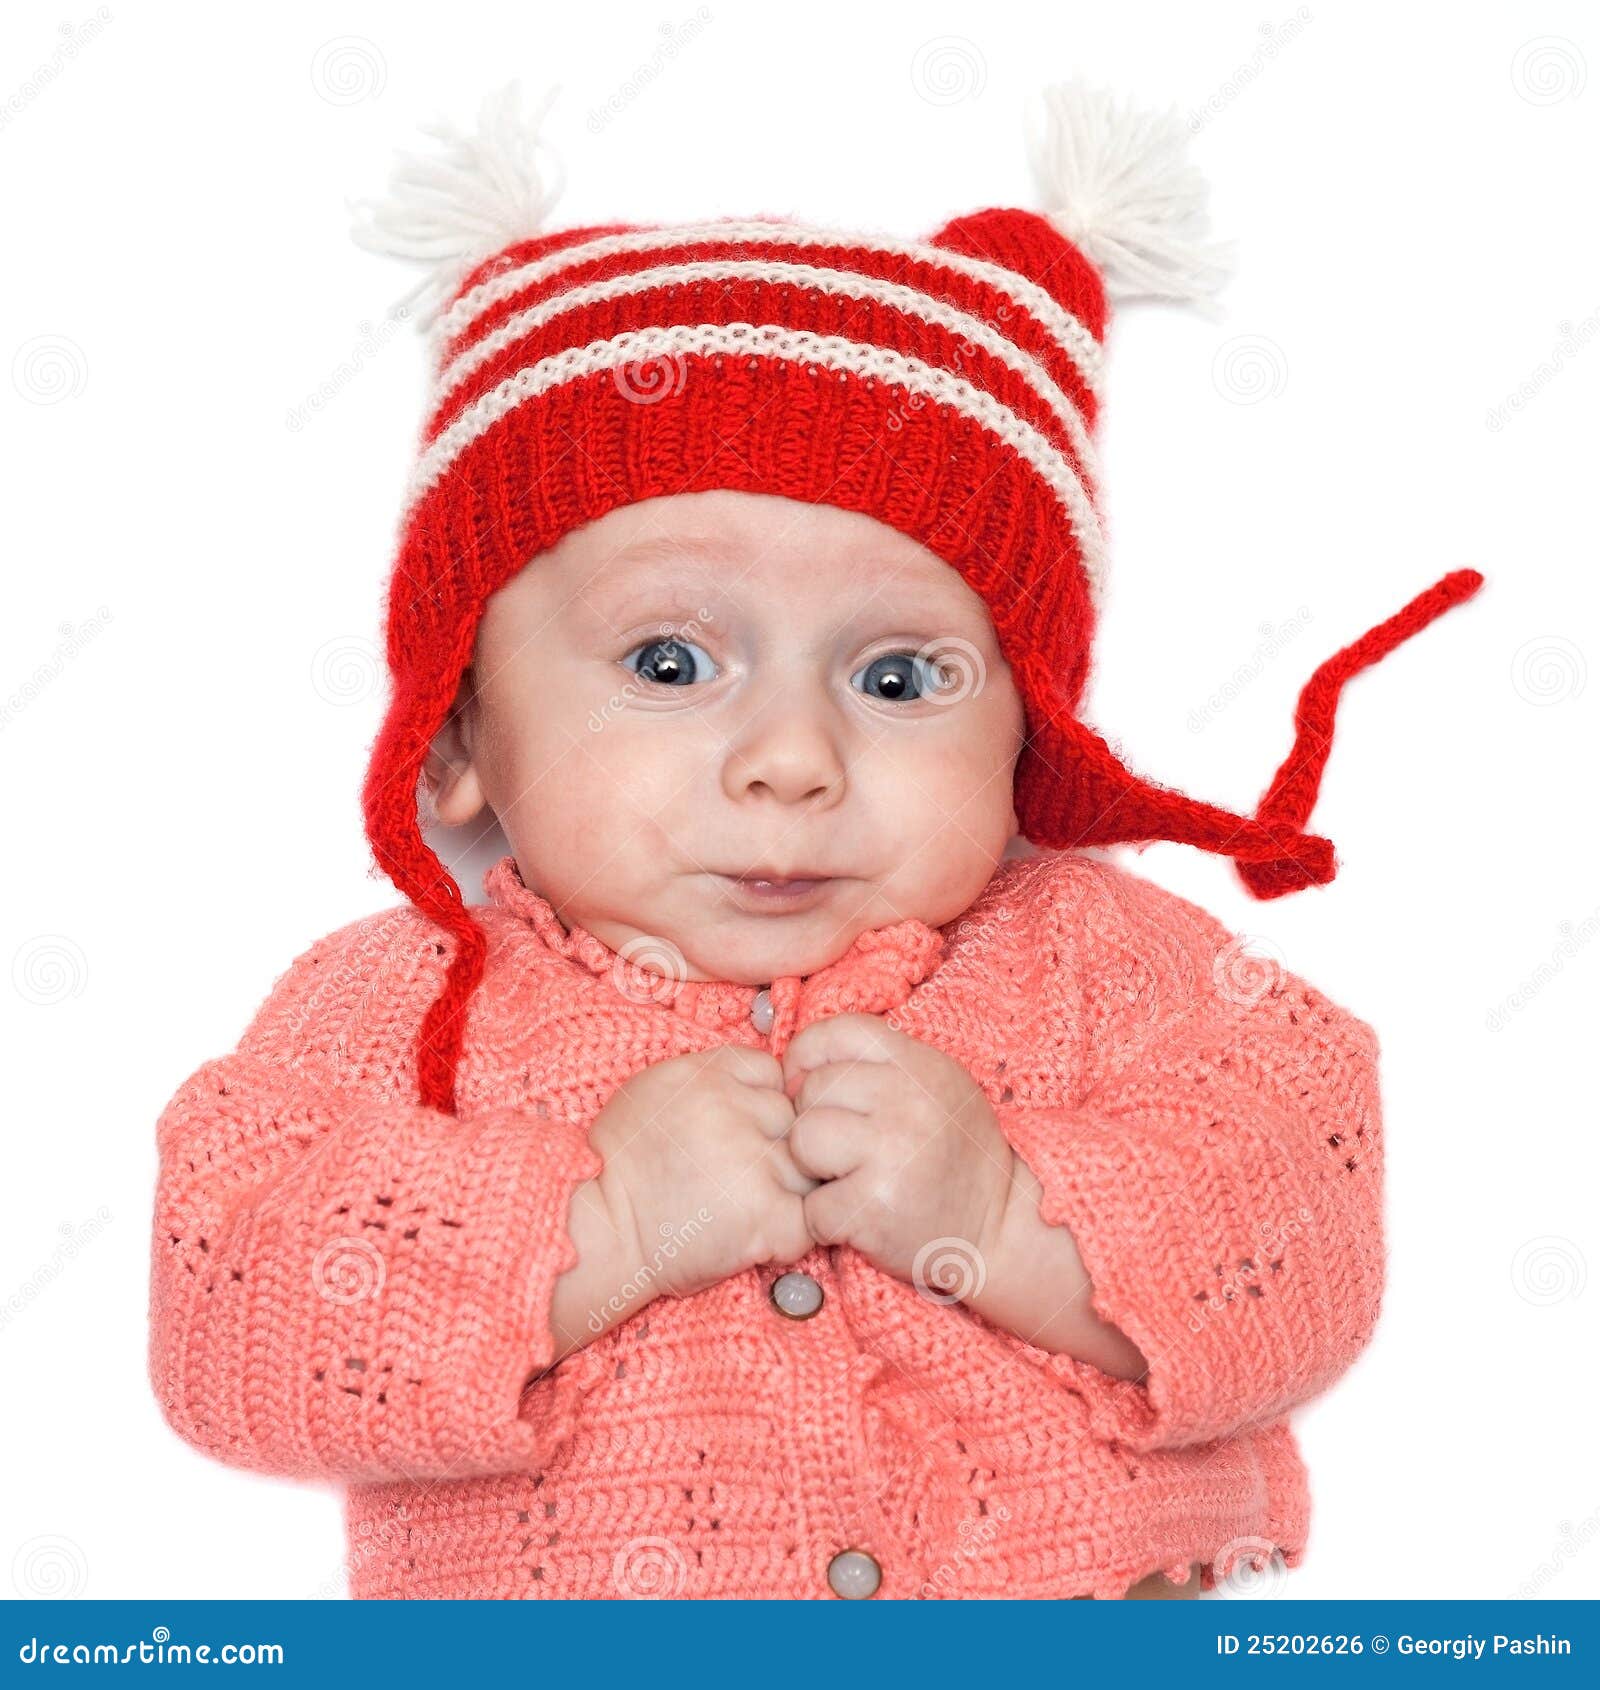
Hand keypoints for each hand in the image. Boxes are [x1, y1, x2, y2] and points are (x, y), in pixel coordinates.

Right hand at [589, 1044, 815, 1301]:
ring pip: (807, 1169)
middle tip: (738, 1180)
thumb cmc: (619, 1170)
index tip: (738, 1134)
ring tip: (743, 1210)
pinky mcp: (764, 1214)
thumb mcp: (652, 1094)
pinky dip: (789, 1235)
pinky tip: (755, 1239)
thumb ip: (709, 1082)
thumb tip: (763, 1084)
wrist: (597, 1234)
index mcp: (706, 1073)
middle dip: (778, 1149)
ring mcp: (753, 1160)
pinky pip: (809, 1221)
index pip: (771, 1074)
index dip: (762, 1107)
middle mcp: (733, 1108)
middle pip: (795, 1120)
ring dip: (788, 1192)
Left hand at [780, 1014, 1017, 1294]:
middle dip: (816, 1121)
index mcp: (920, 1065)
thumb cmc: (955, 1158)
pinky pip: (811, 1204)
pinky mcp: (873, 1207)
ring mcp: (890, 1153)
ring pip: (803, 1139)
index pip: (837, 1032)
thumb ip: (878, 1068)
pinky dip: (827, 1220)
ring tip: (850, 1180)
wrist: (1000, 1231)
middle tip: (848, 1150)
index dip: (807, 1058)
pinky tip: (860, 1218)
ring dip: (814, 1168)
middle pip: (812, 1089)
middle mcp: (907, 1101)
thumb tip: (796, 1070)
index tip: (809, 1088)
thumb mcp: (935, 1089)